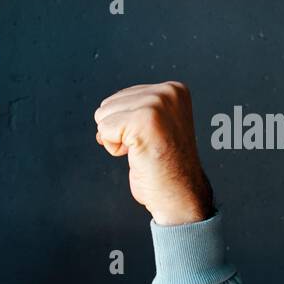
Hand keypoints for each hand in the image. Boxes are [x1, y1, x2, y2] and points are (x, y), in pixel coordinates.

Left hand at [93, 81, 213, 225]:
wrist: (180, 195)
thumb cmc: (165, 167)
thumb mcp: (157, 124)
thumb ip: (136, 109)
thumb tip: (103, 109)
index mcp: (173, 89)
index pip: (119, 98)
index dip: (126, 125)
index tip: (152, 139)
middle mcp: (167, 92)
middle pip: (107, 105)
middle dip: (119, 131)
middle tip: (147, 147)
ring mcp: (157, 104)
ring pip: (102, 116)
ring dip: (117, 139)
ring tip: (143, 150)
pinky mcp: (143, 121)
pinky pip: (104, 131)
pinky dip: (114, 148)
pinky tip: (138, 155)